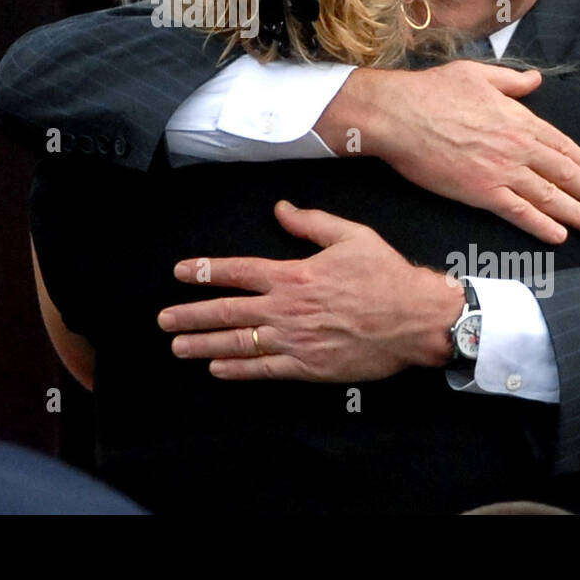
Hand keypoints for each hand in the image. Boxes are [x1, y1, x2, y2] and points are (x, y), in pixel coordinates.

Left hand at [157, 200, 465, 379]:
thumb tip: (281, 209)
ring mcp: (296, 340)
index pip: (238, 271)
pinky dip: (239, 371)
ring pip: (240, 343)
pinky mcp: (309, 366)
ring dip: (204, 345)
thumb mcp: (350, 236)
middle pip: (228, 311)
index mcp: (294, 274)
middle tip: (163, 320)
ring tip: (178, 346)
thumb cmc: (386, 276)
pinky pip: (265, 370)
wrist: (416, 319)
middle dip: (191, 315)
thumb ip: (311, 223)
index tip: (180, 272)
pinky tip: (218, 369)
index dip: (206, 271)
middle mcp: (288, 308)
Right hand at [314, 62, 579, 244]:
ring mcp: (502, 171)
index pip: (561, 144)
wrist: (401, 115)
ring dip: (576, 213)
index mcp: (518, 118)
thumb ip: (511, 80)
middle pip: (563, 173)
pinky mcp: (481, 192)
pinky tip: (558, 235)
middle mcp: (518, 146)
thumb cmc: (432, 90)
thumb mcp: (477, 74)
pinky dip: (542, 225)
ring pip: (549, 196)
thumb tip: (535, 79)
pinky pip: (520, 213)